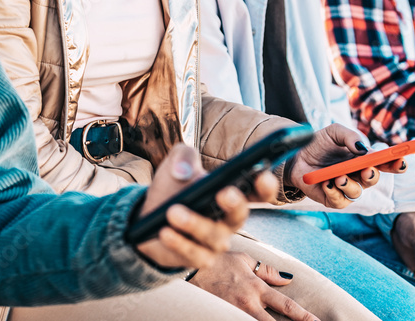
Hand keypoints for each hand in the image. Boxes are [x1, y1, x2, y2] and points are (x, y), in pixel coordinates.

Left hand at [134, 145, 276, 269]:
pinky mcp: (199, 258)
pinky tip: (165, 232)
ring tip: (173, 211)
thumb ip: (183, 156)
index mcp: (232, 193)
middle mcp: (228, 220)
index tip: (263, 176)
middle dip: (235, 205)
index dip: (265, 186)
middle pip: (239, 215)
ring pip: (214, 237)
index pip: (257, 192)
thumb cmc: (172, 187)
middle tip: (224, 193)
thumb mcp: (176, 163)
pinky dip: (179, 243)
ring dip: (194, 224)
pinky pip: (194, 254)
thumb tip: (183, 172)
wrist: (149, 216)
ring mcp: (216, 241)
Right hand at [189, 252, 318, 320]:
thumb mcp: (245, 260)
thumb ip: (267, 271)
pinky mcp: (222, 316)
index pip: (285, 305)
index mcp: (257, 287)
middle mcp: (248, 303)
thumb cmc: (218, 262)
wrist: (190, 268)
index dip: (303, 316)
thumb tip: (288, 280)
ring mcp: (234, 312)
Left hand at [286, 124, 405, 208]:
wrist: (296, 155)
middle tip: (367, 169)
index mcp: (364, 159)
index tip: (401, 160)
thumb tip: (364, 149)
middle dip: (372, 175)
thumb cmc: (319, 143)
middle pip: (373, 179)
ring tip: (338, 177)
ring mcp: (346, 188)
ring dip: (349, 184)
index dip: (396, 163)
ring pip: (356, 192)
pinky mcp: (333, 199)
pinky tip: (326, 183)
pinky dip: (334, 192)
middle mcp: (358, 175)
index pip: (385, 163)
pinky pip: (339, 201)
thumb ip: (350, 136)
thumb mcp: (334, 132)